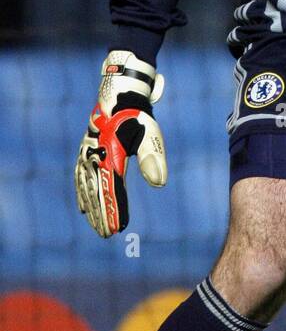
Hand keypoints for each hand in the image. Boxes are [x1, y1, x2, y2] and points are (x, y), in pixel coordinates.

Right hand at [75, 51, 166, 236]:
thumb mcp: (150, 134)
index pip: (112, 189)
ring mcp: (87, 154)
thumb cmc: (138, 116)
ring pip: (86, 187)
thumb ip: (152, 159)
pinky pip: (80, 178)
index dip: (114, 210)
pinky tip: (83, 207)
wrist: (120, 95)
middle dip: (101, 215)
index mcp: (111, 155)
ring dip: (91, 208)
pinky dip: (81, 193)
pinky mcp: (85, 153)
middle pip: (97, 192)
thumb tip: (159, 184)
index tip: (117, 229)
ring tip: (96, 226)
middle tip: (107, 235)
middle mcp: (95, 156)